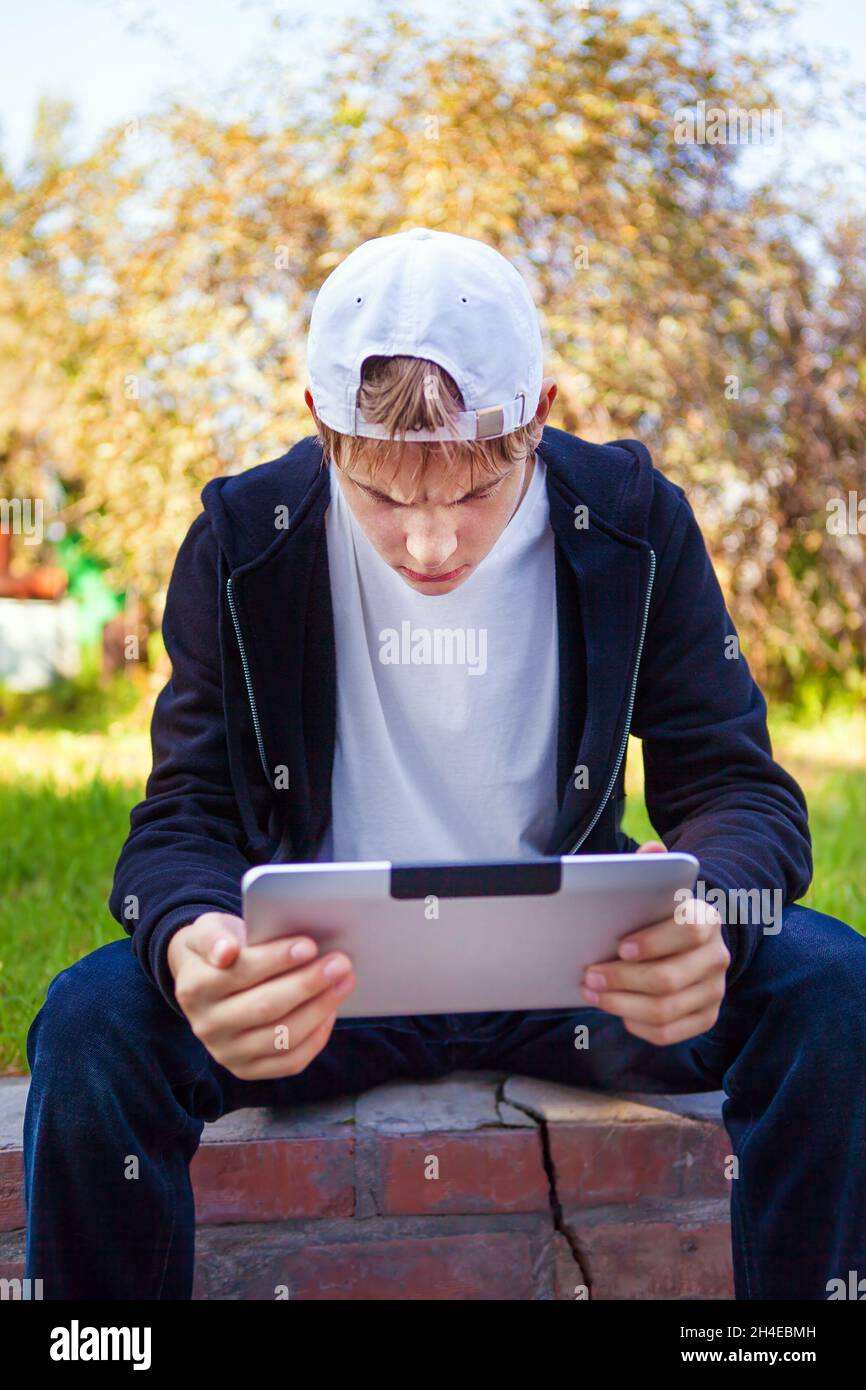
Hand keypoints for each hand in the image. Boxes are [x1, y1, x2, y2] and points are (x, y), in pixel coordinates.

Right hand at [167, 912, 355, 1079]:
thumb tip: (226, 953)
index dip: (277, 960)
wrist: (208, 979)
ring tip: (343, 982)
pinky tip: (331, 1010)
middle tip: (340, 963)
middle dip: (308, 984)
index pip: (240, 973)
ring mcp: (226, 1053)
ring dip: (320, 1008)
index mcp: (193, 988)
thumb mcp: (208, 930)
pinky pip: (290, 1061)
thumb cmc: (220, 948)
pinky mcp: (247, 1070)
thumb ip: (214, 936)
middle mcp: (206, 1026)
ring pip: (282, 1037)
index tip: (310, 945)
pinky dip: (317, 1036)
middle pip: (265, 1008)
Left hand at [579, 840, 729, 1044]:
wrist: (687, 940)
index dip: (653, 941)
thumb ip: (649, 869)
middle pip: (669, 978)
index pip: (688, 930)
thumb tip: (654, 849)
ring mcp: (715, 990)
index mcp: (706, 918)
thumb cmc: (658, 914)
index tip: (619, 946)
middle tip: (589, 975)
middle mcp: (717, 956)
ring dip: (622, 1005)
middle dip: (622, 980)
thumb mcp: (654, 890)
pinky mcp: (706, 1017)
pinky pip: (670, 1033)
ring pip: (666, 1009)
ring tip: (593, 993)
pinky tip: (618, 1013)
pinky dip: (638, 1026)